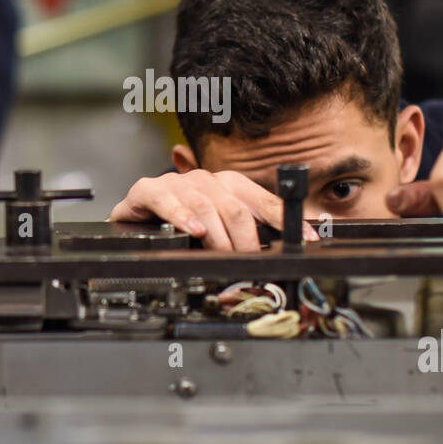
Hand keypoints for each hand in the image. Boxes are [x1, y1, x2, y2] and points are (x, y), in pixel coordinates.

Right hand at [109, 169, 319, 251]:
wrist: (134, 218)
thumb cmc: (180, 226)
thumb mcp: (220, 231)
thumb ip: (250, 234)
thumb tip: (289, 248)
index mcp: (229, 185)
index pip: (265, 200)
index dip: (288, 220)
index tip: (308, 239)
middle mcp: (205, 180)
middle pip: (236, 207)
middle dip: (247, 238)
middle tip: (250, 263)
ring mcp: (177, 183)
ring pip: (205, 205)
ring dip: (217, 235)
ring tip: (224, 254)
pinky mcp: (148, 191)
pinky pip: (167, 200)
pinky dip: (181, 216)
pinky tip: (192, 230)